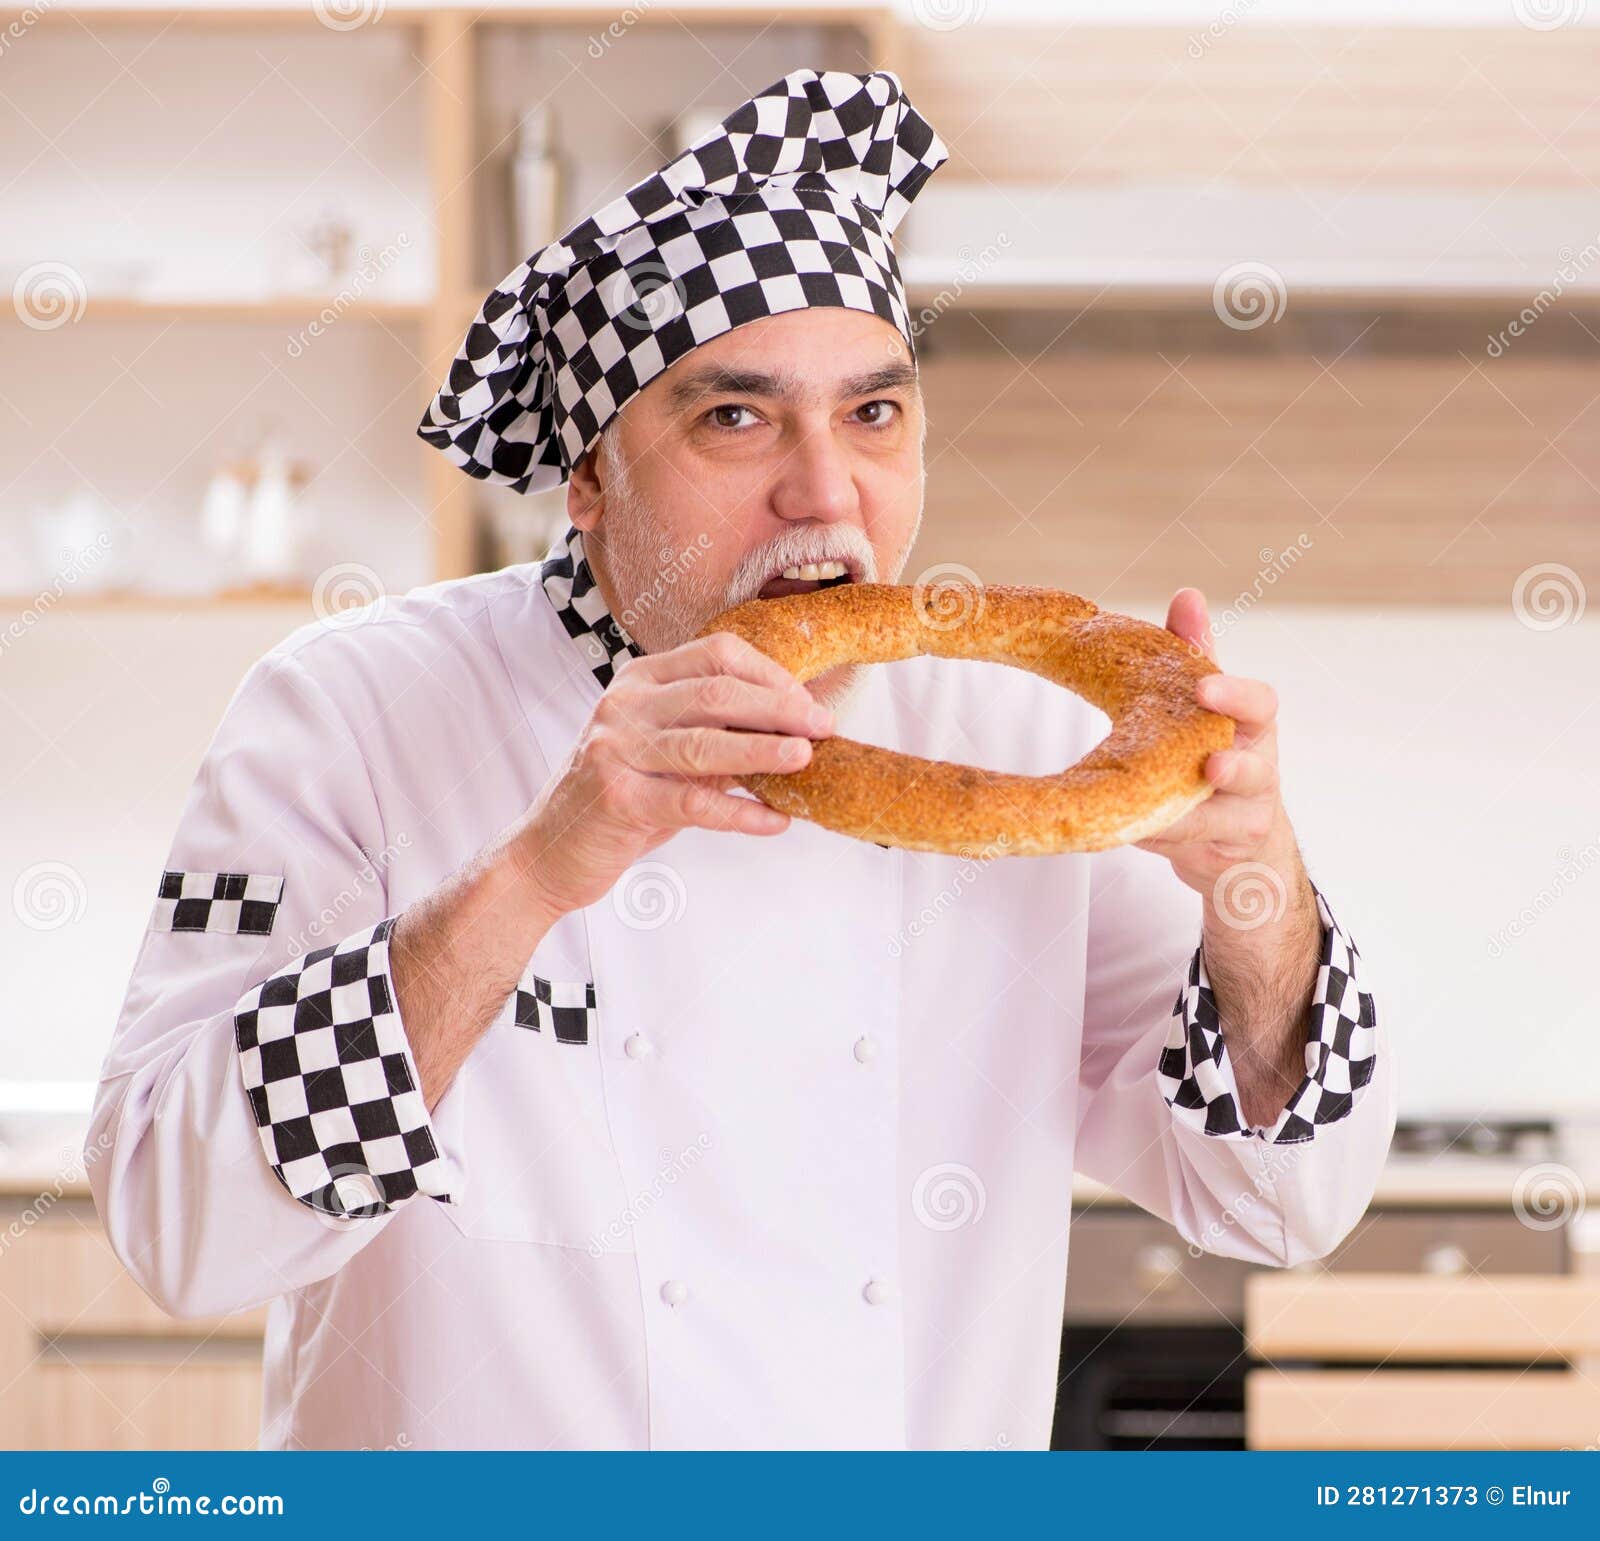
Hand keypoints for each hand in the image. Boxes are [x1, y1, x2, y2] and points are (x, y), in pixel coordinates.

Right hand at [508, 632, 831, 918]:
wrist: (550, 851)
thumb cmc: (622, 797)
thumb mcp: (667, 755)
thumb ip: (718, 738)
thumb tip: (796, 734)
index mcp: (641, 681)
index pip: (716, 653)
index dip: (770, 674)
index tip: (809, 702)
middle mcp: (624, 705)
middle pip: (716, 692)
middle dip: (779, 708)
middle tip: (824, 727)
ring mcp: (615, 749)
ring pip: (704, 744)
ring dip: (763, 751)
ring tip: (807, 759)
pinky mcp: (617, 798)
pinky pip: (692, 803)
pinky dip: (740, 813)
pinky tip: (775, 822)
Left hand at [1134, 587, 1298, 897]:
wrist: (1241, 848)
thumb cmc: (1221, 757)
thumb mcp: (1212, 708)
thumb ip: (1198, 656)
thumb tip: (1188, 595)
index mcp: (1254, 730)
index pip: (1261, 706)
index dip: (1237, 695)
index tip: (1206, 686)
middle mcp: (1258, 775)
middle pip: (1254, 771)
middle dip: (1234, 767)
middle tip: (1212, 762)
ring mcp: (1242, 823)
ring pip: (1212, 821)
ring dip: (1181, 814)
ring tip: (1152, 812)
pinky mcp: (1216, 859)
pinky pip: (1179, 848)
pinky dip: (1152, 837)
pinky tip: (1122, 828)